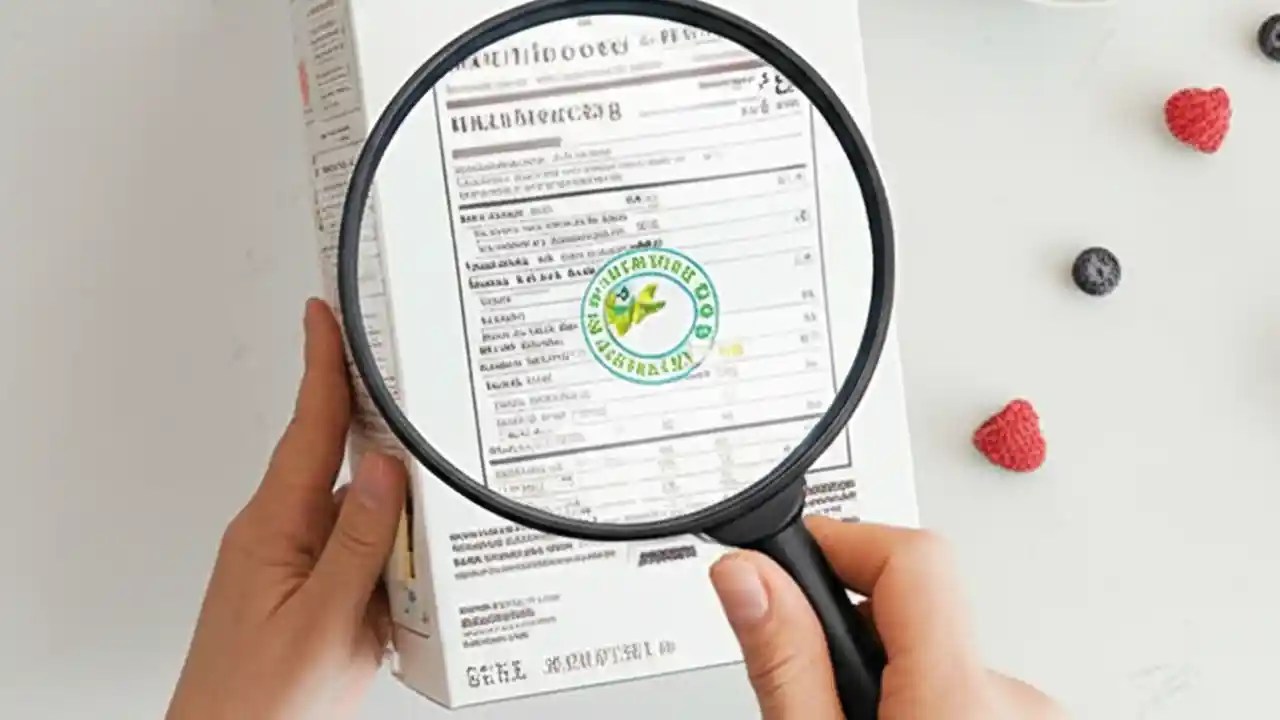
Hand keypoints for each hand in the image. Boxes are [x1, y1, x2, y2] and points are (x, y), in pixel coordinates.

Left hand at [167, 299, 407, 719]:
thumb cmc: (260, 703)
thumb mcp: (325, 623)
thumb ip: (359, 543)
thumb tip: (385, 469)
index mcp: (273, 529)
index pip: (306, 428)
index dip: (320, 364)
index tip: (324, 312)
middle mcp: (278, 536)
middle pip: (340, 462)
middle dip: (382, 435)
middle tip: (417, 397)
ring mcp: (292, 563)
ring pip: (357, 511)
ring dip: (394, 516)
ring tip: (429, 538)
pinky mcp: (308, 590)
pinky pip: (357, 550)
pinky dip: (388, 553)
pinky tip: (409, 580)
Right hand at [710, 518, 1067, 718]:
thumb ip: (786, 665)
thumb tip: (745, 574)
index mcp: (961, 699)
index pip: (911, 555)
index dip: (839, 541)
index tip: (786, 562)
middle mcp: (1017, 702)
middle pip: (916, 611)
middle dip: (853, 637)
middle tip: (811, 693)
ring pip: (938, 658)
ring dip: (891, 682)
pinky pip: (969, 695)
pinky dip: (925, 706)